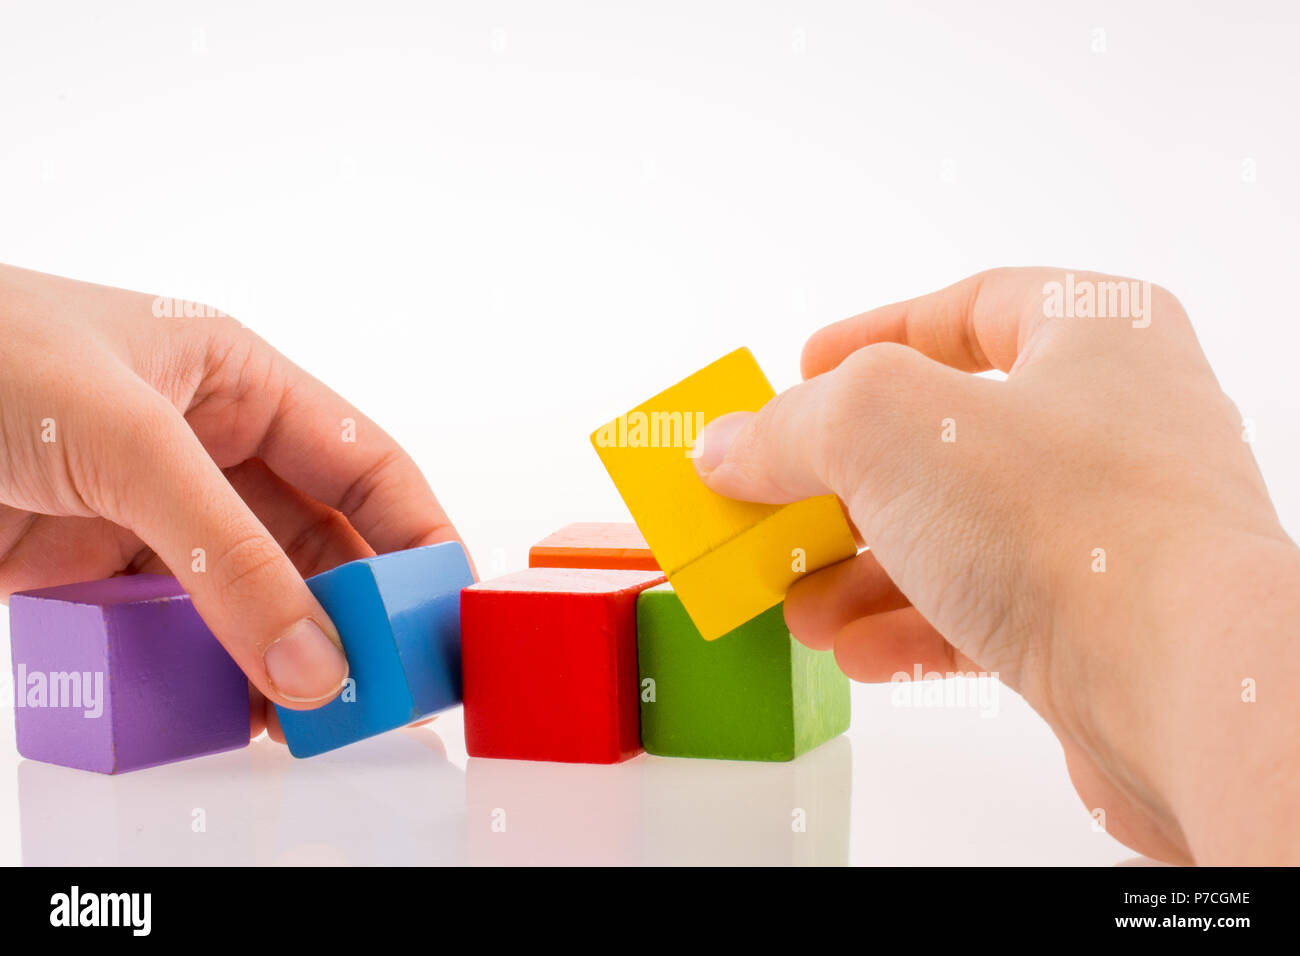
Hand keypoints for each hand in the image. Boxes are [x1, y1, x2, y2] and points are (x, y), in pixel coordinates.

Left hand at [0, 264, 462, 734]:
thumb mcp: (127, 439)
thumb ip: (228, 554)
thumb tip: (313, 663)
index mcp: (240, 384)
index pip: (364, 464)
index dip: (417, 533)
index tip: (447, 609)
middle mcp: (209, 452)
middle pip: (318, 544)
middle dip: (356, 614)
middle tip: (387, 686)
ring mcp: (153, 518)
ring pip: (254, 600)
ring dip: (286, 656)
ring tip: (318, 717)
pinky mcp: (94, 575)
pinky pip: (178, 635)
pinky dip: (209, 678)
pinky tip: (233, 712)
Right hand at [693, 267, 1299, 863]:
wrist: (1187, 685)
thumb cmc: (1070, 521)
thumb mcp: (884, 426)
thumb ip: (791, 424)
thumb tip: (730, 448)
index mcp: (1097, 336)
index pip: (970, 309)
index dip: (874, 334)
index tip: (800, 367)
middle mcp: (1117, 424)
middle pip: (945, 436)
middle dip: (843, 482)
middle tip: (776, 506)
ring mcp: (1115, 529)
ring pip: (959, 533)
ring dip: (864, 569)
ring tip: (798, 603)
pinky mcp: (1105, 622)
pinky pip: (988, 609)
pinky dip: (912, 625)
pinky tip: (858, 650)